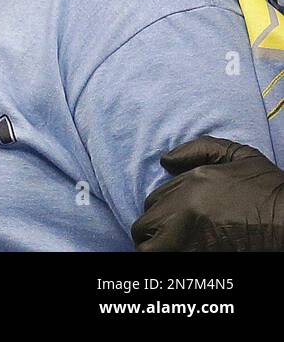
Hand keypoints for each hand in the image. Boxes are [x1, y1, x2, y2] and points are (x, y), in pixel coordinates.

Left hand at [132, 136, 283, 250]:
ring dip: (157, 249)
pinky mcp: (202, 260)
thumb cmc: (269, 189)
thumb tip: (165, 160)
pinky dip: (171, 259)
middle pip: (143, 227)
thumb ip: (199, 150)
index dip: (160, 211)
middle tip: (166, 237)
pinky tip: (184, 255)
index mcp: (190, 185)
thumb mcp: (239, 156)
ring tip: (172, 248)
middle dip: (152, 232)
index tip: (171, 218)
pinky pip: (170, 262)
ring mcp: (191, 239)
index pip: (152, 201)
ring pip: (150, 250)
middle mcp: (184, 212)